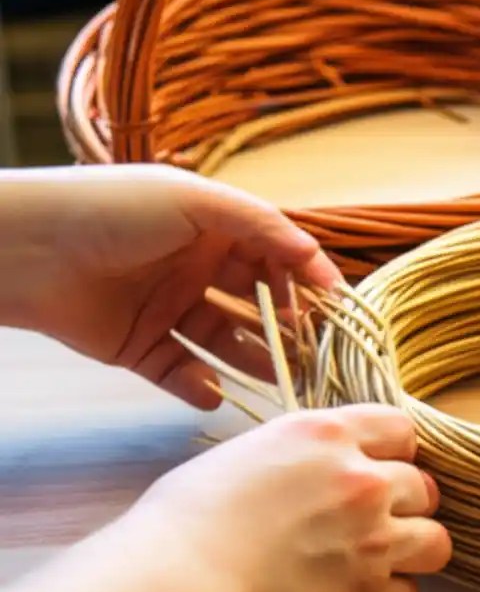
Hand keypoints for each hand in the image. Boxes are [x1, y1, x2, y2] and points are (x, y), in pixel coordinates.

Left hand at [1, 164, 340, 408]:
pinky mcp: (138, 347)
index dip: (306, 280)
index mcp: (212, 229)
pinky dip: (200, 386)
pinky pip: (181, 372)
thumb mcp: (196, 200)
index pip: (275, 257)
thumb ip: (263, 226)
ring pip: (227, 343)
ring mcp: (168, 310)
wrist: (23, 247)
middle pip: (256, 304)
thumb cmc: (109, 209)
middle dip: (289, 327)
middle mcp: (195, 269)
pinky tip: (215, 391)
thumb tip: (320, 260)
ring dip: (255, 360)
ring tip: (281, 379)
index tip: (335, 306)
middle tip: (317, 352)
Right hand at [122, 404, 449, 591]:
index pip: (402, 430)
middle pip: (424, 487)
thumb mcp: (246, 455)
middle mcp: (362, 481)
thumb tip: (315, 469)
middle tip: (371, 524)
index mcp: (328, 436)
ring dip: (412, 551)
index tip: (378, 470)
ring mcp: (373, 539)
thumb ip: (301, 456)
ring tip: (376, 562)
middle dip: (404, 505)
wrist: (177, 586)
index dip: (394, 454)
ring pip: (435, 541)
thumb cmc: (186, 522)